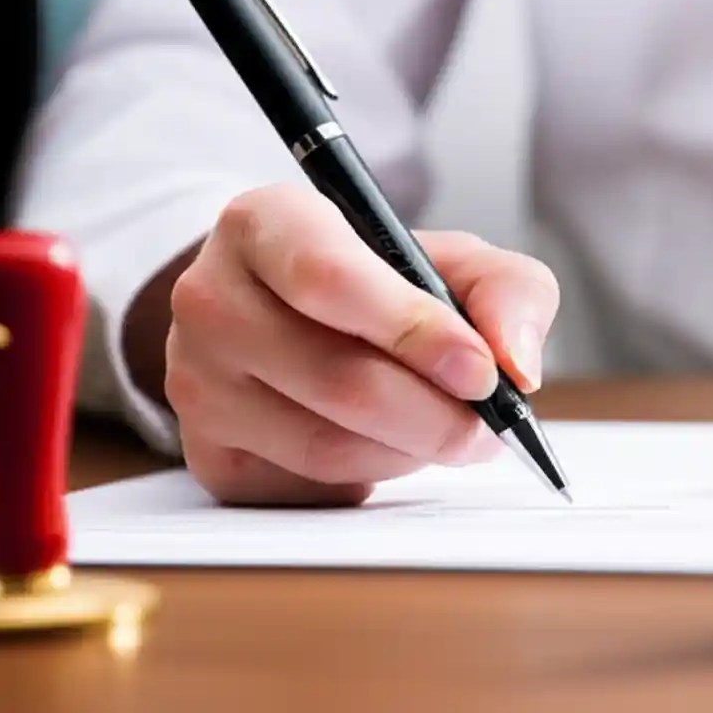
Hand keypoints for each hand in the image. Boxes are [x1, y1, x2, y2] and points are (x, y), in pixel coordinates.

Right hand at [165, 183, 558, 505]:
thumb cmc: (378, 287)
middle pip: (337, 378)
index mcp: (264, 224)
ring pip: (327, 445)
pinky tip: (388, 447)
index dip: (415, 331)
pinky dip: (372, 478)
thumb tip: (515, 365)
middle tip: (489, 427)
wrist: (286, 321)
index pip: (329, 278)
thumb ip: (506, 292)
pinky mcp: (208, 455)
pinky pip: (309, 488)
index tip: (481, 373)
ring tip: (446, 432)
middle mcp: (210, 297)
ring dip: (410, 452)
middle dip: (436, 415)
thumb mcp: (451, 261)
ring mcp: (197, 382)